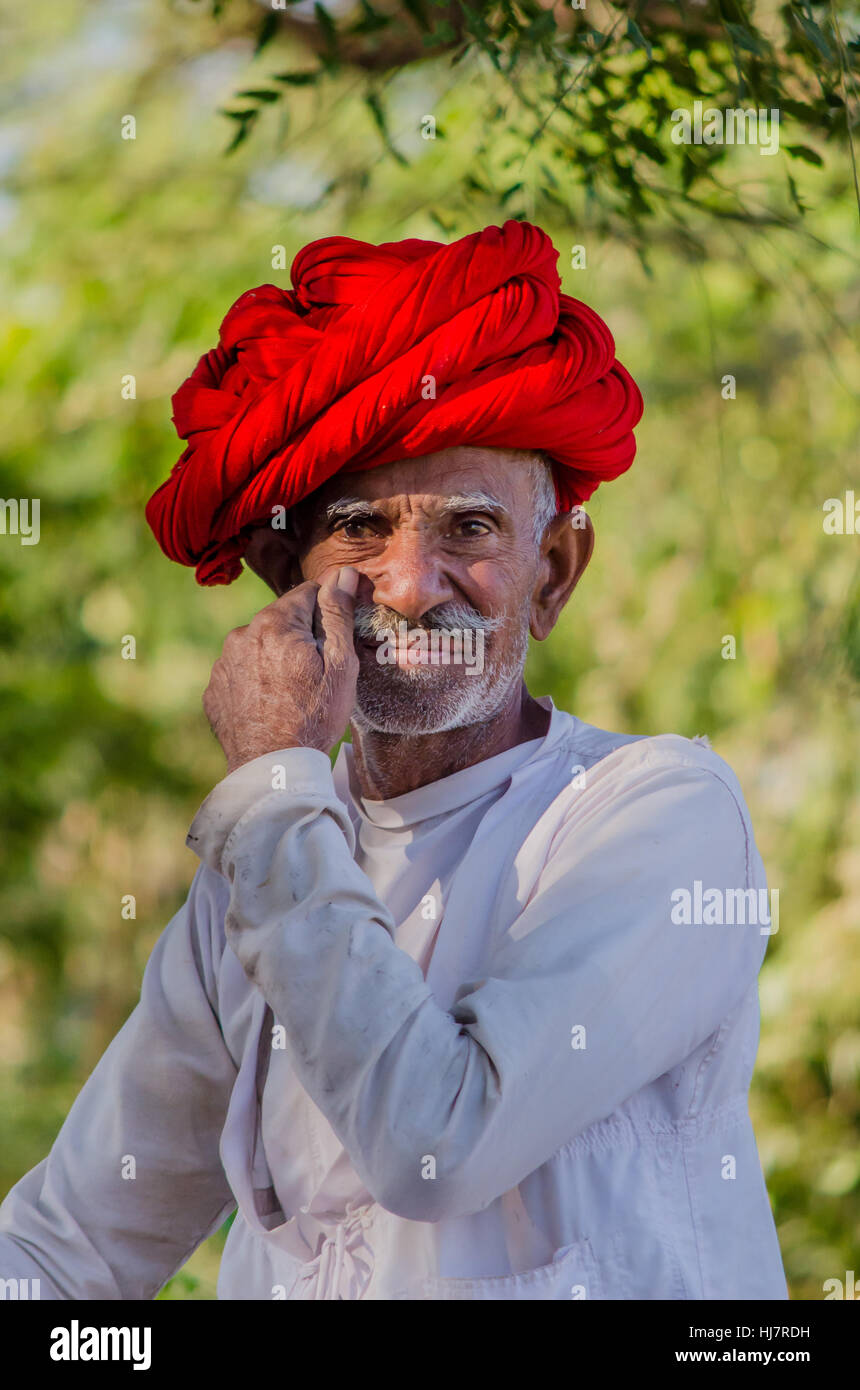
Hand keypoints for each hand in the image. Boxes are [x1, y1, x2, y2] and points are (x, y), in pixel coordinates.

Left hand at [202, 566, 359, 773]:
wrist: (272, 770)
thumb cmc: (314, 718)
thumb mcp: (340, 665)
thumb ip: (338, 615)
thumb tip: (343, 574)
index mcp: (274, 623)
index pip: (307, 593)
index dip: (328, 612)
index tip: (336, 638)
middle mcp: (241, 635)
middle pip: (281, 620)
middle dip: (300, 636)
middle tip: (317, 673)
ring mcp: (223, 663)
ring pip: (259, 645)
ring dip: (276, 657)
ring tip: (293, 693)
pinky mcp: (214, 688)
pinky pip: (241, 671)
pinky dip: (256, 680)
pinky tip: (272, 705)